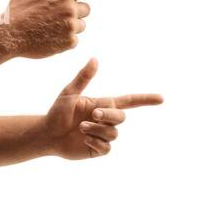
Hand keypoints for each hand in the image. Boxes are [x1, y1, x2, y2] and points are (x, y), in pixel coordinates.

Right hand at [2, 0, 118, 59]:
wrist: (8, 36)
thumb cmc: (16, 10)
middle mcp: (70, 10)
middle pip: (86, 10)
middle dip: (75, 12)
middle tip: (54, 16)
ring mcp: (70, 27)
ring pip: (81, 26)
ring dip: (70, 26)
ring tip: (49, 28)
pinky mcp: (69, 42)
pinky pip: (74, 40)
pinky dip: (65, 40)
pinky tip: (49, 38)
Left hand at [42, 57, 163, 158]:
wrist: (46, 134)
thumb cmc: (56, 112)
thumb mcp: (69, 93)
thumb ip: (83, 78)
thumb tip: (95, 59)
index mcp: (103, 105)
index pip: (130, 101)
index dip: (146, 100)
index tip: (161, 99)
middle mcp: (106, 120)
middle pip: (121, 117)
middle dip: (108, 115)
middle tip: (93, 115)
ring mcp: (103, 135)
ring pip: (113, 133)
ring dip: (97, 129)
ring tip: (81, 128)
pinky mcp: (98, 149)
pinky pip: (107, 147)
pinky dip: (96, 142)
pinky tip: (84, 139)